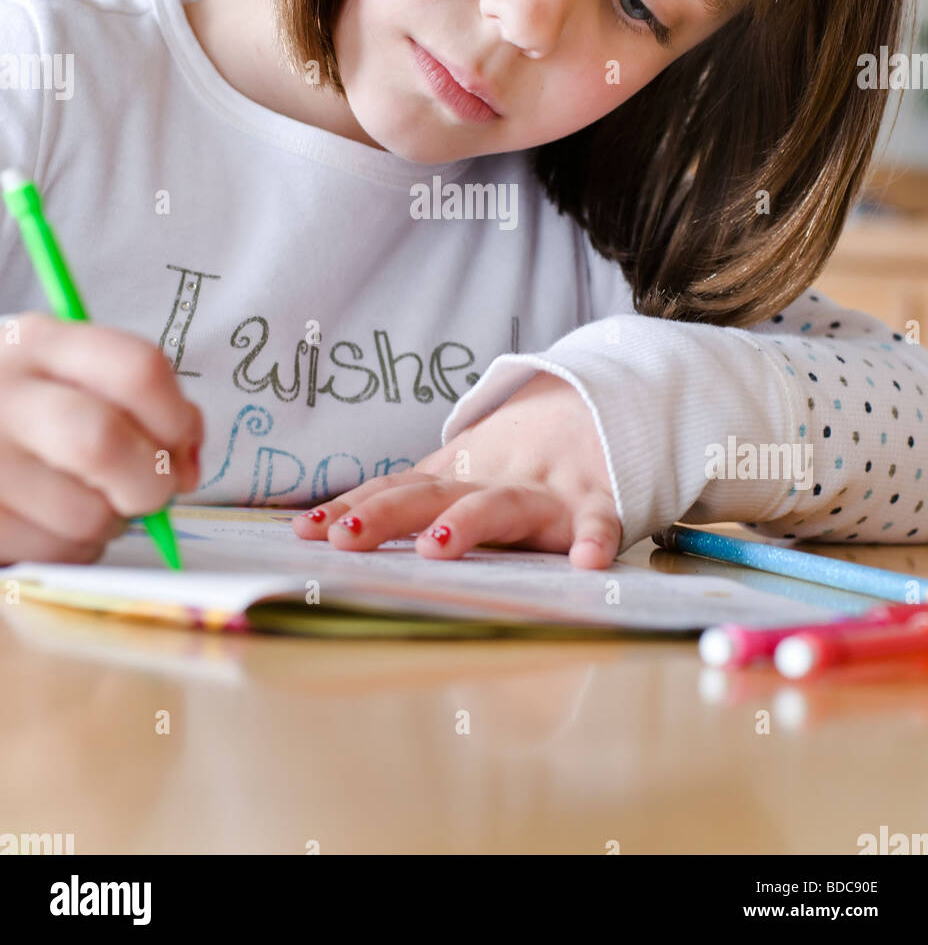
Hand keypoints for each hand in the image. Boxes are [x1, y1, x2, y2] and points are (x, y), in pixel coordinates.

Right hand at [0, 312, 202, 563]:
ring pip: (86, 513)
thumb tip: (187, 465)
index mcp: (40, 343)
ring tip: (86, 504)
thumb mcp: (69, 378)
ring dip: (110, 523)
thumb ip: (139, 403)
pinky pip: (56, 552)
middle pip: (102, 442)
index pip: (137, 368)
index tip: (182, 447)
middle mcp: (3, 393)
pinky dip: (74, 549)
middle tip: (151, 493)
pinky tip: (53, 523)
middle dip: (149, 482)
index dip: (178, 418)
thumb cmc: (25, 414)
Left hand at [292, 370, 621, 567]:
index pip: (396, 491)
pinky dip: (594, 538)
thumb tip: (317, 528)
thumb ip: (407, 499)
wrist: (601, 411)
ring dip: (470, 523)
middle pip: (433, 497)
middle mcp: (492, 483)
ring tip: (436, 545)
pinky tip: (586, 562)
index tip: (307, 531)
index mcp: (457, 479)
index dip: (353, 509)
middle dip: (386, 516)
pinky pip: (598, 523)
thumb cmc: (517, 466)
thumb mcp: (460, 477)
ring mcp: (544, 494)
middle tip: (344, 538)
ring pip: (503, 506)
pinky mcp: (595, 505)